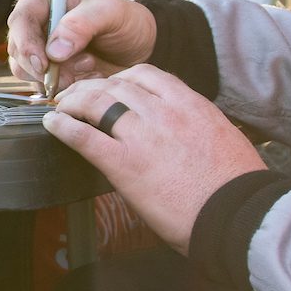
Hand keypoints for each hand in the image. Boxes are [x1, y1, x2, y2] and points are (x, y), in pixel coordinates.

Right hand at [7, 0, 157, 91]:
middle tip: (69, 75)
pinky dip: (61, 87)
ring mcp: (40, 47)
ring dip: (52, 77)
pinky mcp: (47, 69)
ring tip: (87, 68)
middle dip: (41, 67)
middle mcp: (37, 21)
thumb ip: (83, 24)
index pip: (21, 19)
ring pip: (24, 69)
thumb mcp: (112, 13)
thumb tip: (54, 50)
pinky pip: (40, 84)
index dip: (26, 42)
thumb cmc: (126, 20)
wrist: (138, 46)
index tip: (43, 63)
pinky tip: (85, 78)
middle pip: (18, 48)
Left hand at [43, 66, 260, 251]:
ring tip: (62, 107)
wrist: (237, 215)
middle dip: (92, 87)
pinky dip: (63, 126)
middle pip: (115, 84)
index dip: (121, 77)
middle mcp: (164, 112)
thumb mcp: (223, 138)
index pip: (146, 74)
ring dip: (73, 101)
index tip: (111, 85)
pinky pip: (84, 136)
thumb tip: (188, 129)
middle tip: (78, 96)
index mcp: (191, 104)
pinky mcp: (124, 164)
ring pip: (96, 102)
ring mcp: (142, 135)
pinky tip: (52, 125)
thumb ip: (198, 125)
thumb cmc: (236, 186)